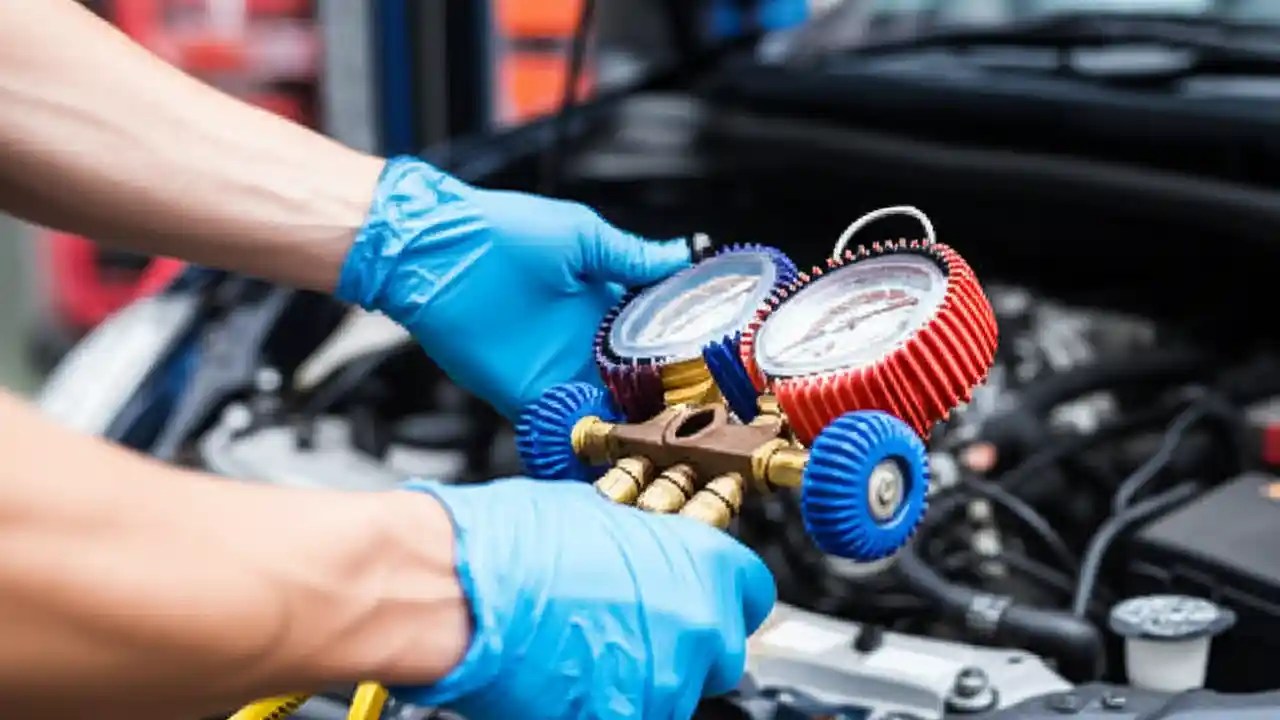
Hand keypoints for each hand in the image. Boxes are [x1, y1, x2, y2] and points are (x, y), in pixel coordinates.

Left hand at [337, 156, 690, 418]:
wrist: (438, 250)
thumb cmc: (504, 230)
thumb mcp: (582, 237)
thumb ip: (631, 258)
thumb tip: (684, 255)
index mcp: (602, 304)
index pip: (650, 339)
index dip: (678, 357)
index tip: (712, 374)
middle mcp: (583, 344)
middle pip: (632, 385)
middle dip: (660, 404)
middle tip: (695, 424)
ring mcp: (556, 372)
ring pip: (603, 411)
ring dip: (627, 430)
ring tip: (663, 452)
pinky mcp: (524, 395)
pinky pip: (559, 428)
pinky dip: (581, 445)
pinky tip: (610, 457)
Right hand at [394, 478, 775, 719]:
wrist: (456, 591)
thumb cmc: (511, 543)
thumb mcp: (595, 514)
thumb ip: (640, 541)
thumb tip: (642, 547)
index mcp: (702, 566)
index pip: (752, 590)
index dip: (722, 592)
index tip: (702, 595)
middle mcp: (697, 630)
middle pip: (722, 651)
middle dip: (687, 643)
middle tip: (635, 626)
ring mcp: (662, 688)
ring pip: (673, 691)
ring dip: (642, 676)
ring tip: (584, 649)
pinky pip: (630, 712)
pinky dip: (605, 700)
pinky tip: (566, 676)